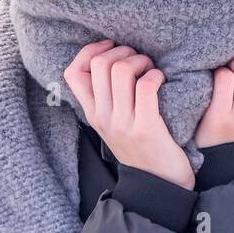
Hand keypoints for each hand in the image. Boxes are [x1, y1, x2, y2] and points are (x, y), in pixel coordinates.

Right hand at [63, 39, 193, 188]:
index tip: (111, 48)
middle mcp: (103, 117)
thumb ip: (105, 97)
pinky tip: (161, 81)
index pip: (73, 72)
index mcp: (92, 113)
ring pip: (121, 70)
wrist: (159, 184)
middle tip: (138, 59)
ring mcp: (122, 123)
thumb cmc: (141, 147)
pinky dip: (155, 75)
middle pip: (99, 64)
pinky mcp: (146, 128)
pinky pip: (146, 86)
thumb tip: (106, 60)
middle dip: (122, 51)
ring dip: (141, 61)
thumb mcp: (113, 123)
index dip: (90, 51)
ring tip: (150, 69)